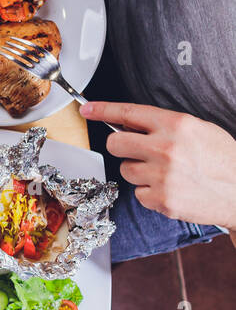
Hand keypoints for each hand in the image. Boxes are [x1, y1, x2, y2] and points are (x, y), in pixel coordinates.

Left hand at [82, 101, 235, 228]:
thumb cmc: (223, 160)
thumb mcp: (199, 130)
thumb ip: (164, 125)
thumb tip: (129, 123)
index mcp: (176, 125)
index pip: (128, 113)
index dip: (103, 110)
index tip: (87, 109)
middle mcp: (166, 148)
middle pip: (114, 144)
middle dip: (122, 147)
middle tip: (138, 151)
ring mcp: (162, 176)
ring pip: (125, 170)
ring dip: (139, 171)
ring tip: (167, 173)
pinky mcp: (161, 200)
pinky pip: (138, 193)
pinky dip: (150, 193)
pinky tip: (172, 189)